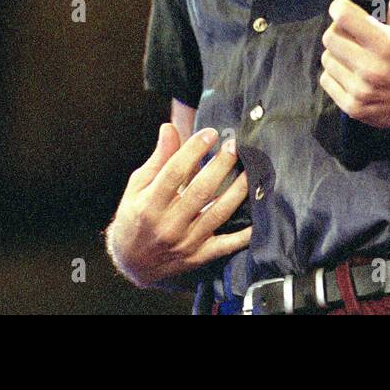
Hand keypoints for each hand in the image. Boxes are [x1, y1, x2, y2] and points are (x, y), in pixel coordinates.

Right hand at [105, 124, 251, 289]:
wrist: (132, 262)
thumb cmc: (134, 217)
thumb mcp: (138, 186)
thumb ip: (158, 158)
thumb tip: (169, 127)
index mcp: (149, 204)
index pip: (174, 172)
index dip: (194, 149)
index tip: (210, 133)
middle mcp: (168, 224)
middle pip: (200, 191)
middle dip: (220, 165)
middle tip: (233, 146)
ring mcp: (186, 242)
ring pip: (218, 213)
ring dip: (238, 190)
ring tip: (249, 170)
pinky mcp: (199, 256)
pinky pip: (226, 245)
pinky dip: (244, 233)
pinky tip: (257, 215)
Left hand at [319, 0, 389, 128]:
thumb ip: (370, 1)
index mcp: (386, 44)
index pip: (343, 16)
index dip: (340, 8)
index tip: (344, 9)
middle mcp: (372, 69)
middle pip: (330, 37)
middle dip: (339, 31)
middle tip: (352, 34)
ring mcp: (361, 91)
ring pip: (327, 59)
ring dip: (338, 54)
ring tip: (356, 56)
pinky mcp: (353, 107)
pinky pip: (326, 80)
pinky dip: (337, 74)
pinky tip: (354, 73)